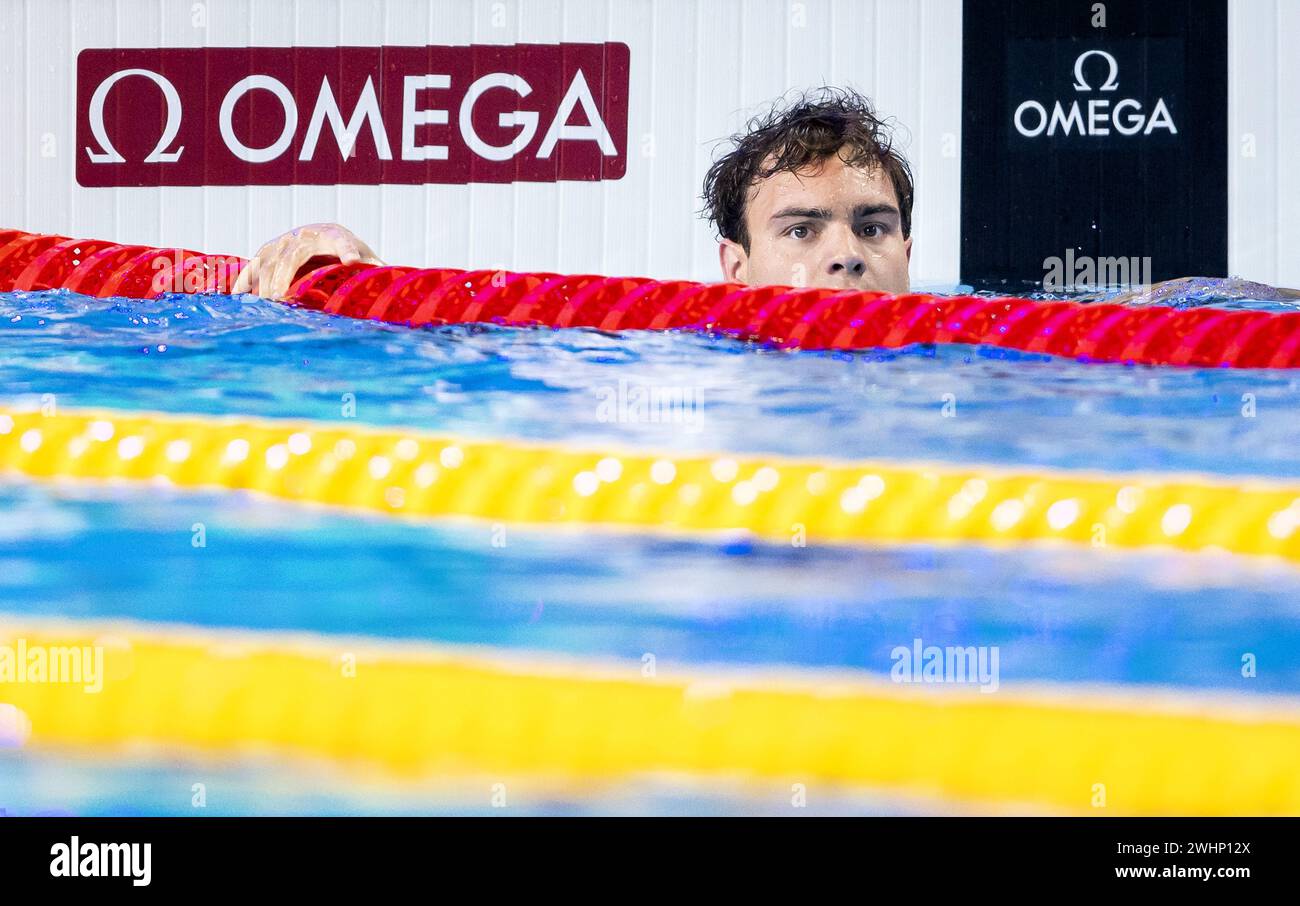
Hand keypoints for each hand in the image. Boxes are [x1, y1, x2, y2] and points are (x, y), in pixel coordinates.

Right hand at [232, 223, 382, 299]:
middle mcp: (305, 234)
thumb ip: (376, 272)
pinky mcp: (268, 252)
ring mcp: (283, 241)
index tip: (353, 261)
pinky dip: (245, 281)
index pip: (341, 240)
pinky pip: (253, 266)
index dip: (347, 249)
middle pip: (293, 253)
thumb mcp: (368, 263)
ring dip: (265, 282)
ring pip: (269, 259)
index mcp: (335, 234)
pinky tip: (239, 298)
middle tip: (283, 298)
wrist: (329, 241)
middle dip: (286, 275)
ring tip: (266, 305)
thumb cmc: (352, 257)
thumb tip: (390, 283)